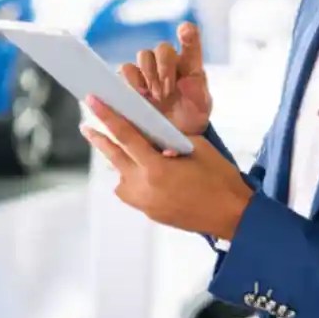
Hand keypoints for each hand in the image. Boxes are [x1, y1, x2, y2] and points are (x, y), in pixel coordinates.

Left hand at [81, 96, 251, 239]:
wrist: (232, 216)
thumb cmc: (219, 179)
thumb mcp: (197, 148)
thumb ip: (169, 139)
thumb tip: (150, 134)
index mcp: (156, 168)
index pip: (125, 136)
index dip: (107, 116)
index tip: (92, 101)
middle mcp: (144, 187)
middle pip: (114, 157)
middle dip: (99, 139)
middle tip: (86, 126)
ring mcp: (144, 203)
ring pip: (120, 177)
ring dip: (119, 161)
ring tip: (116, 148)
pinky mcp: (149, 213)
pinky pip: (131, 191)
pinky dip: (131, 179)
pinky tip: (140, 172)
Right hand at [118, 22, 210, 135]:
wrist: (174, 133)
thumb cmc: (191, 116)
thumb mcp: (203, 104)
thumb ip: (199, 89)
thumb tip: (188, 78)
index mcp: (189, 64)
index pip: (190, 41)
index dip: (187, 33)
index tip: (184, 31)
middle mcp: (168, 63)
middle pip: (162, 48)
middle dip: (164, 68)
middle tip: (167, 91)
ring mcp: (149, 71)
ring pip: (143, 56)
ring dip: (149, 74)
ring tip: (155, 96)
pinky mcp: (132, 82)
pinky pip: (126, 70)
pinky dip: (133, 81)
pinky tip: (141, 95)